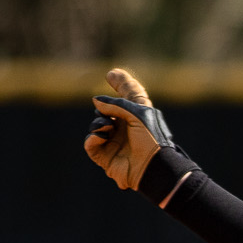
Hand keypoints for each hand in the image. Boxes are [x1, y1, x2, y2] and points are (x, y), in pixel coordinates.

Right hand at [84, 66, 175, 190]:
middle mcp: (125, 128)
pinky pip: (90, 143)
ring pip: (96, 125)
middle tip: (112, 116)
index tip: (111, 74)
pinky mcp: (105, 157)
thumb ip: (116, 104)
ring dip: (99, 123)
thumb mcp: (138, 114)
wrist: (153, 167)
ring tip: (109, 127)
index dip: (120, 83)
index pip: (127, 96)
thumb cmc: (152, 140)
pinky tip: (102, 135)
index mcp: (137, 117)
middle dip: (105, 109)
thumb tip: (96, 101)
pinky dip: (93, 137)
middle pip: (105, 110)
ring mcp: (114, 142)